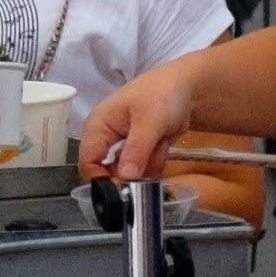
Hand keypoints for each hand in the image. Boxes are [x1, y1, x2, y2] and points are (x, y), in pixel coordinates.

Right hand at [80, 57, 201, 185]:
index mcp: (98, 127)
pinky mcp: (138, 152)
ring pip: (129, 173)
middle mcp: (106, 139)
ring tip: (160, 142)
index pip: (88, 162)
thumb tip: (124, 177)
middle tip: (152, 157)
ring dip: (148, 165)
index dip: (101, 179)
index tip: (124, 188)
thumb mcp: (150, 121)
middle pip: (109, 172)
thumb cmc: (162, 94)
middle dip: (133, 171)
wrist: (187, 88)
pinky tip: (163, 144)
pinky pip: (143, 170)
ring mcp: (123, 147)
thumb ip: (136, 150)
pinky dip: (155, 161)